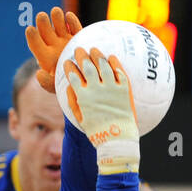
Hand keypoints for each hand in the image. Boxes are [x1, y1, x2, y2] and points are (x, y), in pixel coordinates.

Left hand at [24, 7, 82, 92]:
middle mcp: (54, 47)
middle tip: (42, 16)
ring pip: (59, 26)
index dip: (33, 37)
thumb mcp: (57, 88)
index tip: (30, 29)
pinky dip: (71, 21)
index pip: (36, 45)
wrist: (89, 85)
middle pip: (46, 32)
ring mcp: (66, 41)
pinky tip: (68, 15)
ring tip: (55, 12)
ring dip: (56, 18)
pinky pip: (74, 27)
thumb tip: (38, 73)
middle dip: (43, 23)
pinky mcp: (79, 38)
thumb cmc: (70, 88)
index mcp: (46, 58)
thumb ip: (46, 83)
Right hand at [62, 47, 138, 173]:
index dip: (69, 67)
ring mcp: (111, 88)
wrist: (117, 140)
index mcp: (83, 96)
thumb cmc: (97, 131)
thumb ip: (73, 101)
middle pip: (87, 65)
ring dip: (97, 55)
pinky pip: (119, 71)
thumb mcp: (80, 118)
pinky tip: (111, 57)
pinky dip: (114, 62)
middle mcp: (96, 89)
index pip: (72, 75)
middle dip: (81, 55)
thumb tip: (70, 86)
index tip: (67, 62)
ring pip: (103, 65)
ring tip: (94, 50)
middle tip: (79, 50)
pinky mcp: (124, 89)